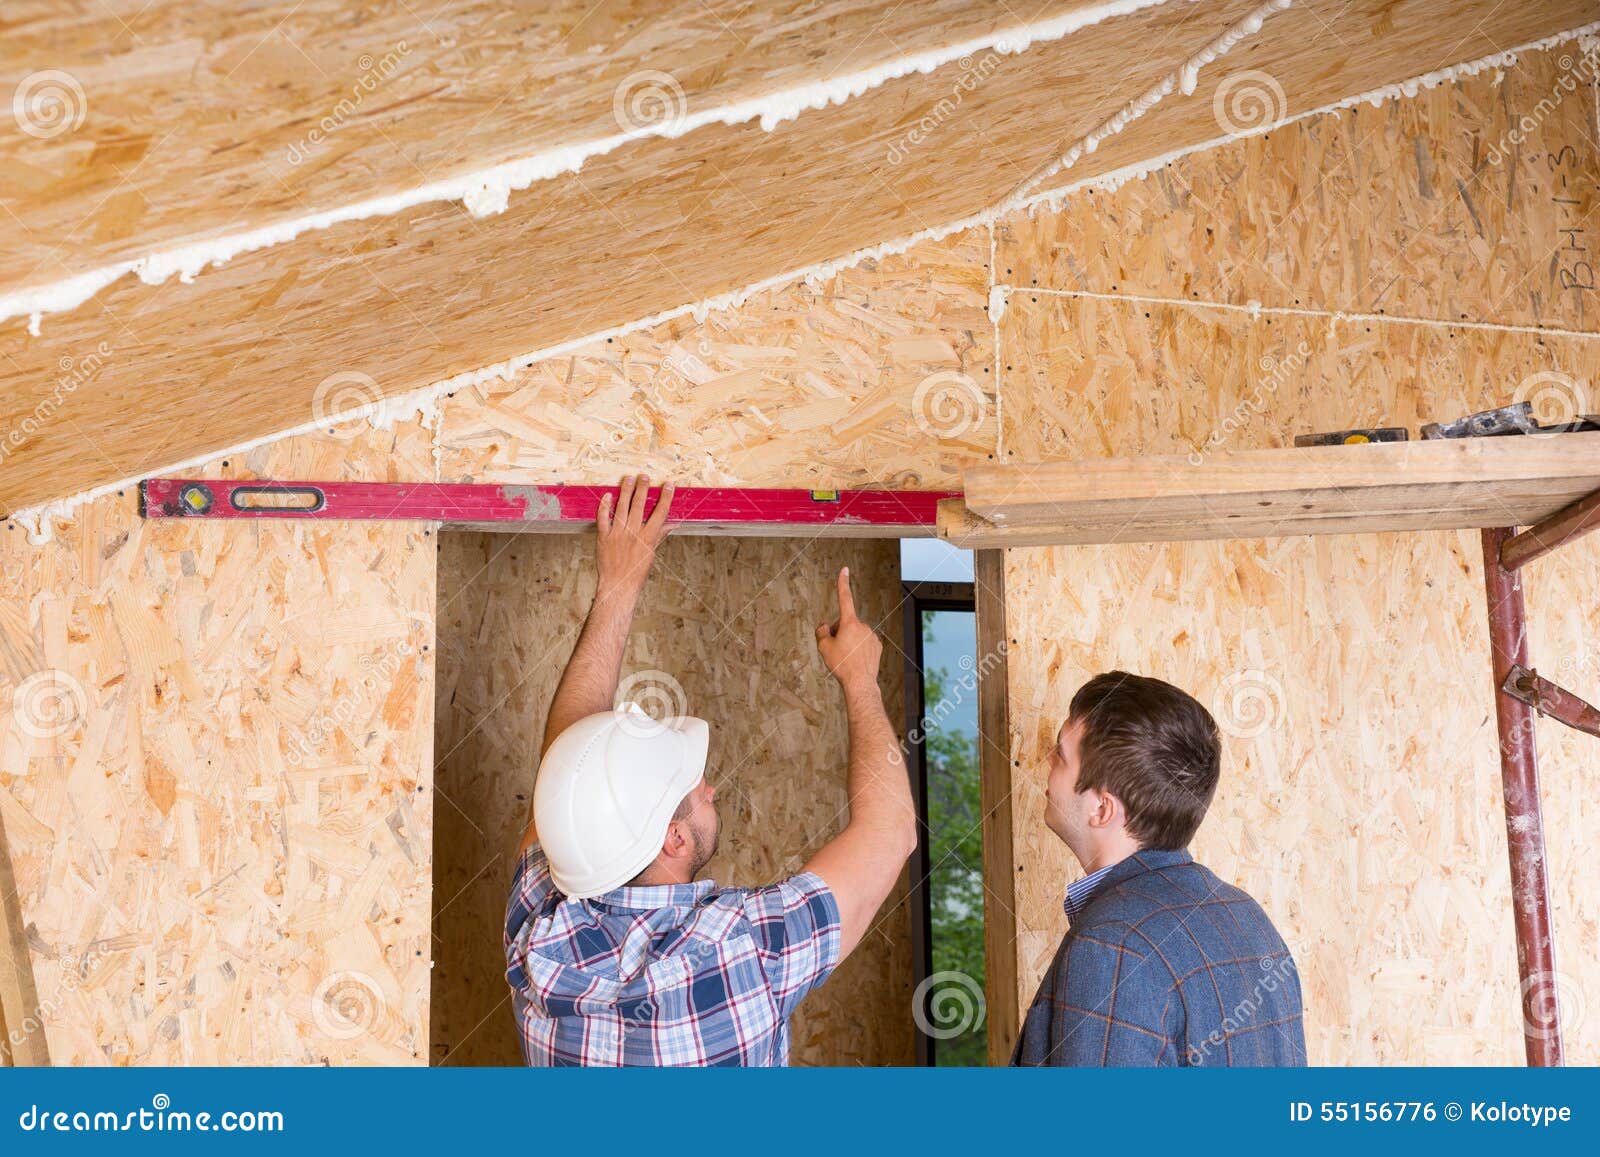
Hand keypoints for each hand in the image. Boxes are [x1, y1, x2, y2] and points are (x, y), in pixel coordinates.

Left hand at [596, 475, 673, 596]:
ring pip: (622, 508)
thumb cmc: (637, 572)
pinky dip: (605, 506)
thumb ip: (659, 536)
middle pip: (639, 505)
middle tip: (644, 476)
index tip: (669, 485)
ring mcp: (617, 534)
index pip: (660, 513)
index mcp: (648, 537)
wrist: (618, 585)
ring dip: (626, 491)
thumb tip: (672, 524)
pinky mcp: (603, 537)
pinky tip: (608, 495)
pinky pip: (603, 518)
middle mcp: (633, 533)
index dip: (665, 497)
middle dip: (643, 488)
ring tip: (628, 478)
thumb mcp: (651, 554)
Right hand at [815, 567, 881, 692]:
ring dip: (849, 640)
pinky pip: (864, 642)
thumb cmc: (841, 664)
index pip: (845, 599)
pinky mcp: (877, 645)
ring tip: (847, 657)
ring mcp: (872, 636)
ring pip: (856, 633)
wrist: (860, 682)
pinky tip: (856, 659)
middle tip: (836, 649)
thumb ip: (821, 631)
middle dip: (839, 631)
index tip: (845, 570)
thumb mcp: (823, 647)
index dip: (843, 583)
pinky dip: (859, 648)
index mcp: (849, 623)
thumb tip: (825, 626)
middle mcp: (863, 626)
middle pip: (846, 623)